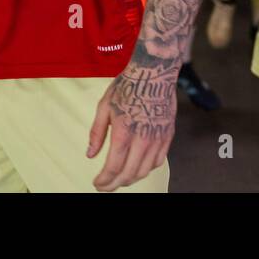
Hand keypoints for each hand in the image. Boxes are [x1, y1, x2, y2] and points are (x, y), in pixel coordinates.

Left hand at [87, 63, 176, 190]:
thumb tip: (90, 154)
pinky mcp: (168, 136)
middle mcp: (142, 139)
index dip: (104, 180)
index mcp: (123, 132)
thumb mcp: (104, 106)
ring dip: (130, 179)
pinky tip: (138, 167)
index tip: (97, 184)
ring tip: (120, 178)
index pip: (113, 167)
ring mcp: (157, 139)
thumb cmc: (127, 86)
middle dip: (115, 184)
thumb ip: (96, 133)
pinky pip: (158, 162)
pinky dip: (146, 169)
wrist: (154, 72)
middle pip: (129, 174)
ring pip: (144, 171)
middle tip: (105, 186)